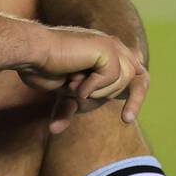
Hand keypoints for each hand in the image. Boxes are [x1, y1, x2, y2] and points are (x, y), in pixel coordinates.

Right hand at [17, 25, 148, 131]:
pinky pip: (113, 76)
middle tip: (127, 119)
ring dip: (100, 92)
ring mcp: (111, 46)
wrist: (34, 54)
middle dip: (134, 99)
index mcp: (109, 58)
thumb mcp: (61, 95)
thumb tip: (55, 129)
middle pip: (141, 78)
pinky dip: (94, 85)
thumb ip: (68, 109)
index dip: (136, 96)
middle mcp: (114, 48)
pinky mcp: (106, 47)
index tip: (126, 119)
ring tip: (76, 87)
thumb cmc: (44, 69)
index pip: (136, 77)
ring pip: (125, 80)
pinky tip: (76, 81)